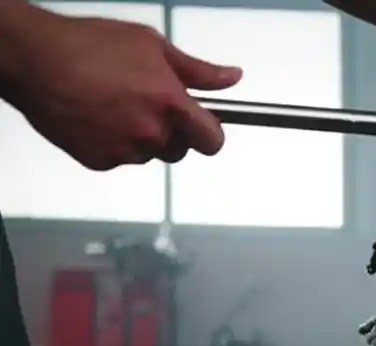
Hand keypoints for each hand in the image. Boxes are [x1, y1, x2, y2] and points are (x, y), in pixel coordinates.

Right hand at [5, 8, 240, 169]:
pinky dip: (113, 144)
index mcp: (170, 105)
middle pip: (180, 150)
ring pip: (148, 155)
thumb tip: (231, 78)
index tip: (203, 125)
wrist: (34, 59)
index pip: (213, 141)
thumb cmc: (89, 45)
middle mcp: (150, 132)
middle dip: (172, 133)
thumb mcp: (152, 46)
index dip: (210, 133)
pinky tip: (97, 117)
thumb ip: (198, 71)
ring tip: (115, 105)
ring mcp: (124, 150)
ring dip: (141, 138)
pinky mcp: (99, 161)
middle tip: (148, 105)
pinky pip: (119, 159)